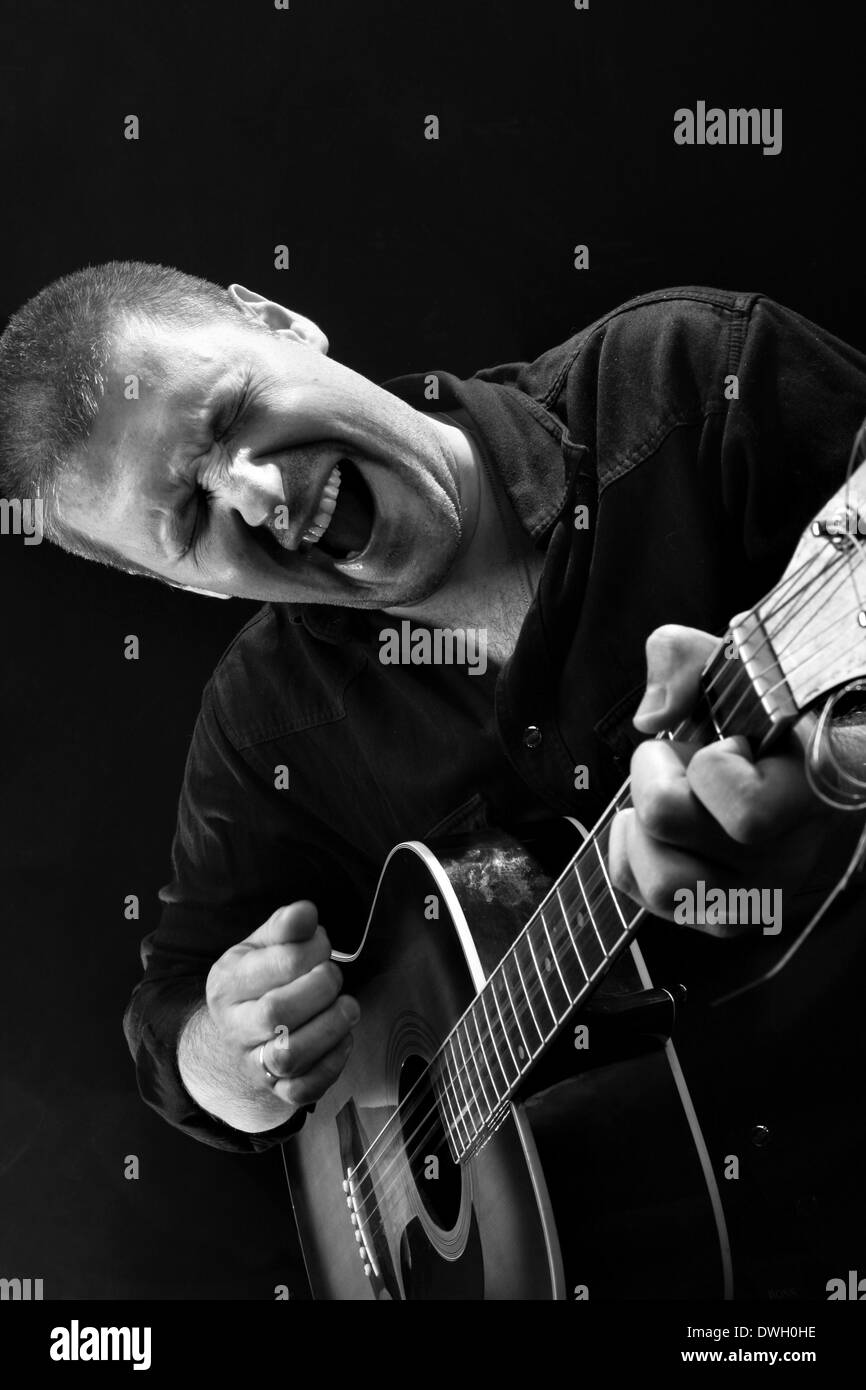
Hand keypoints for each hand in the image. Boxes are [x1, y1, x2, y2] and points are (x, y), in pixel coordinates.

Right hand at [204, 899, 358, 1110]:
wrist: (236, 1034)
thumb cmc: (258, 980)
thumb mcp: (262, 945)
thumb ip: (284, 927)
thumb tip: (307, 912)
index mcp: (226, 984)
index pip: (275, 966)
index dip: (311, 950)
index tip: (322, 945)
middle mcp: (234, 1027)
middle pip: (277, 1013)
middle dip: (321, 989)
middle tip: (333, 975)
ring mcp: (253, 1063)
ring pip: (290, 1055)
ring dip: (331, 1028)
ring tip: (347, 1007)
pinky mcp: (276, 1090)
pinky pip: (303, 1090)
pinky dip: (331, 1065)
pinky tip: (342, 1040)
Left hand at [608, 625, 841, 936]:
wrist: (809, 759)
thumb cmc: (773, 712)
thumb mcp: (741, 664)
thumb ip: (687, 661)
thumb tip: (651, 718)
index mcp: (813, 791)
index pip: (747, 812)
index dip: (714, 765)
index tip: (734, 741)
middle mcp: (795, 855)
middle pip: (673, 827)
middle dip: (653, 778)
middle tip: (677, 759)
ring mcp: (765, 894)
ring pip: (663, 886)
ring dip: (643, 831)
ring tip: (667, 799)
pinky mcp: (733, 916)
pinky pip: (650, 900)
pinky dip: (633, 858)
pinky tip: (654, 829)